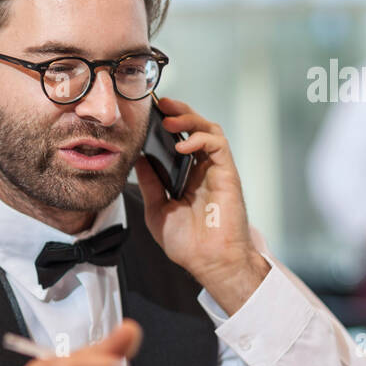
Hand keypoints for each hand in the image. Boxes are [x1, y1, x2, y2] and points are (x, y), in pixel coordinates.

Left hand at [132, 96, 268, 313]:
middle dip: (178, 111)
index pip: (177, 139)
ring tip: (169, 118)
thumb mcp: (157, 210)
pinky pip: (218, 145)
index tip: (147, 113)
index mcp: (186, 175)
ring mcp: (216, 169)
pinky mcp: (227, 173)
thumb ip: (150, 183)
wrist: (208, 262)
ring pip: (208, 129)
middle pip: (194, 128)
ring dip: (189, 118)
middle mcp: (202, 168)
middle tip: (159, 103)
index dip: (165, 123)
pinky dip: (200, 138)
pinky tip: (182, 144)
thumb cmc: (187, 243)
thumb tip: (137, 159)